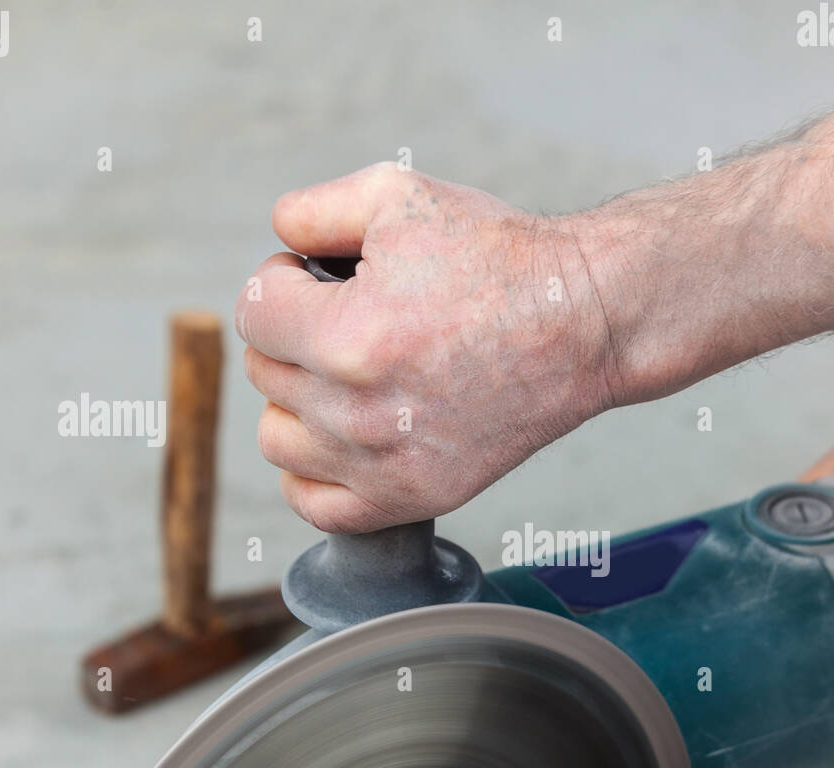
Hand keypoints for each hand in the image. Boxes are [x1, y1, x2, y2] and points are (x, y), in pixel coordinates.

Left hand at [236, 163, 616, 532]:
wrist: (581, 324)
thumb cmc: (502, 261)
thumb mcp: (400, 195)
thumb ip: (310, 210)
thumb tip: (277, 240)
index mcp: (347, 338)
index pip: (253, 312)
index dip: (281, 280)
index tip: (320, 277)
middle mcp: (359, 413)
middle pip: (264, 372)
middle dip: (295, 334)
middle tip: (351, 318)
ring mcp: (385, 465)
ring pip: (279, 440)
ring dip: (298, 401)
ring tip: (345, 376)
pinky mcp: (414, 497)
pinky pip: (316, 506)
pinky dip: (313, 473)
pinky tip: (342, 437)